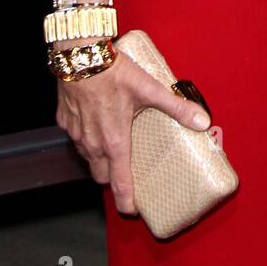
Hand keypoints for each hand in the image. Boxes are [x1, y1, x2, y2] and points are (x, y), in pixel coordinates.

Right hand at [54, 38, 211, 213]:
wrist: (80, 55)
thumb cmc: (114, 73)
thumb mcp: (150, 90)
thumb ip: (176, 107)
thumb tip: (202, 120)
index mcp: (115, 142)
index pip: (120, 182)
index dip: (126, 200)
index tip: (131, 210)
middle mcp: (93, 144)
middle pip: (100, 175)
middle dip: (111, 178)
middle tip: (125, 173)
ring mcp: (76, 134)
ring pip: (87, 156)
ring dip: (98, 157)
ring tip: (112, 147)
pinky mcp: (64, 121)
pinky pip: (75, 137)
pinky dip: (85, 135)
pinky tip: (95, 121)